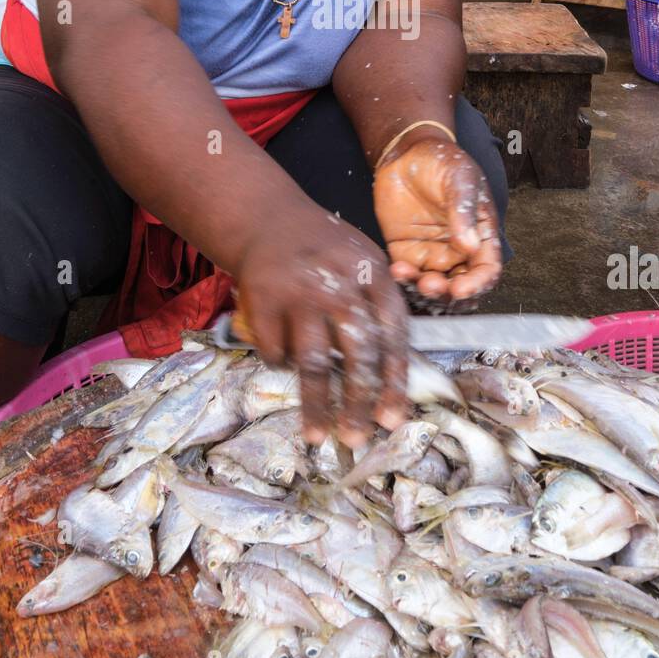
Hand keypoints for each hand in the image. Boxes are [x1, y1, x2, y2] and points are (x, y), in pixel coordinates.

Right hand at [234, 206, 408, 446]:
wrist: (270, 219)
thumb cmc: (327, 252)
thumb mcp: (364, 262)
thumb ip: (379, 309)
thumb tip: (395, 379)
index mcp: (372, 274)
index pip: (392, 334)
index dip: (395, 379)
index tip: (394, 417)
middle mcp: (338, 283)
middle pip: (356, 353)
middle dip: (359, 402)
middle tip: (358, 438)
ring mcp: (299, 292)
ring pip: (312, 361)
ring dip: (317, 405)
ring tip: (319, 436)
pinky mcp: (263, 300)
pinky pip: (275, 350)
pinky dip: (281, 367)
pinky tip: (285, 369)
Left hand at [373, 138, 502, 299]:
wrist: (408, 152)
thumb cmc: (444, 162)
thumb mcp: (460, 180)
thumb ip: (463, 212)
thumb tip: (470, 246)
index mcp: (480, 235)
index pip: (486, 270)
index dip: (478, 284)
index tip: (462, 288)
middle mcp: (458, 250)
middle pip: (460, 286)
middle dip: (448, 295)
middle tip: (434, 286)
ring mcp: (432, 253)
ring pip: (433, 286)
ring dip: (424, 290)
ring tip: (413, 277)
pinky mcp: (406, 251)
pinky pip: (407, 274)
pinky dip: (403, 279)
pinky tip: (398, 270)